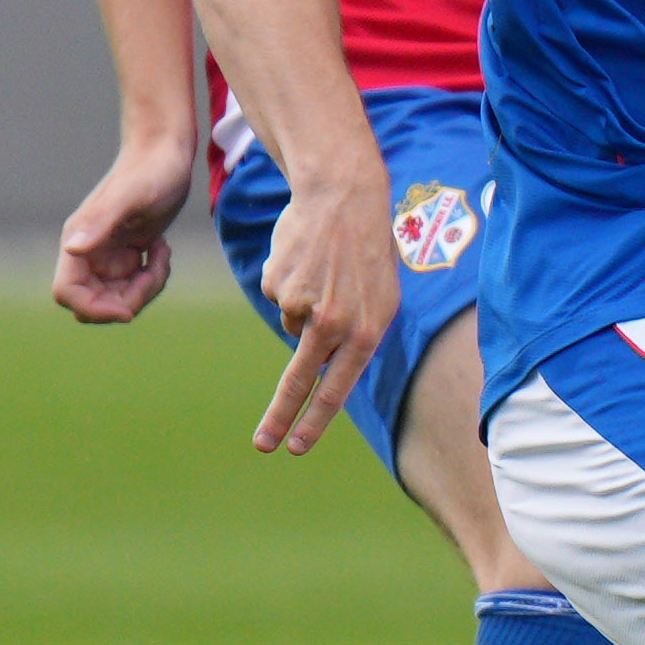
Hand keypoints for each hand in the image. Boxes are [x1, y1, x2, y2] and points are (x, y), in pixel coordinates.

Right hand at [50, 137, 192, 324]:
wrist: (165, 153)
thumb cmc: (150, 170)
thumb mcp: (131, 196)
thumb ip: (100, 222)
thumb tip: (72, 250)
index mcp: (79, 241)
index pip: (66, 293)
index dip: (94, 310)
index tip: (129, 310)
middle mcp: (87, 252)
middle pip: (97, 302)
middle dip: (131, 298)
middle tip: (156, 268)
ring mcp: (107, 255)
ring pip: (118, 297)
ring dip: (147, 286)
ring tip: (162, 252)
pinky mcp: (127, 253)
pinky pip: (135, 284)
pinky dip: (153, 277)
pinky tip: (161, 247)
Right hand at [249, 161, 403, 455]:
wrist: (345, 197)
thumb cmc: (368, 249)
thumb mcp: (381, 297)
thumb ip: (358, 335)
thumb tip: (330, 368)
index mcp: (368, 331)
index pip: (338, 389)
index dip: (315, 420)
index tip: (299, 447)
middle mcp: (337, 324)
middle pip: (302, 381)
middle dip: (280, 417)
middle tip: (263, 446)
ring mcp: (305, 305)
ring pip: (290, 324)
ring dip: (301, 303)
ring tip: (324, 270)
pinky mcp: (280, 285)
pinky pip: (278, 296)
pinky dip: (288, 280)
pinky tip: (306, 257)